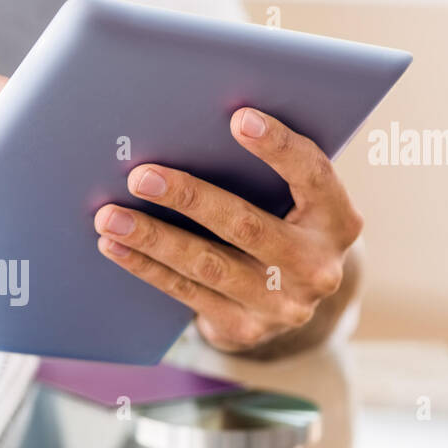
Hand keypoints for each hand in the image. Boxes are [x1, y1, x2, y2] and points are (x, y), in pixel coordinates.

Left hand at [93, 108, 362, 353]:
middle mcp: (317, 267)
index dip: (278, 147)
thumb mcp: (293, 202)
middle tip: (140, 176)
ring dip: (153, 237)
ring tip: (110, 216)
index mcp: (338, 222)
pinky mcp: (245, 329)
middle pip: (246, 226)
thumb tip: (190, 128)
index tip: (237, 119)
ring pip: (207, 264)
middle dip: (189, 198)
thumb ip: (266, 173)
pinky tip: (115, 246)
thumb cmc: (282, 226)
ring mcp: (282, 305)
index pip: (313, 176)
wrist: (288, 302)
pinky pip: (186, 291)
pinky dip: (146, 266)